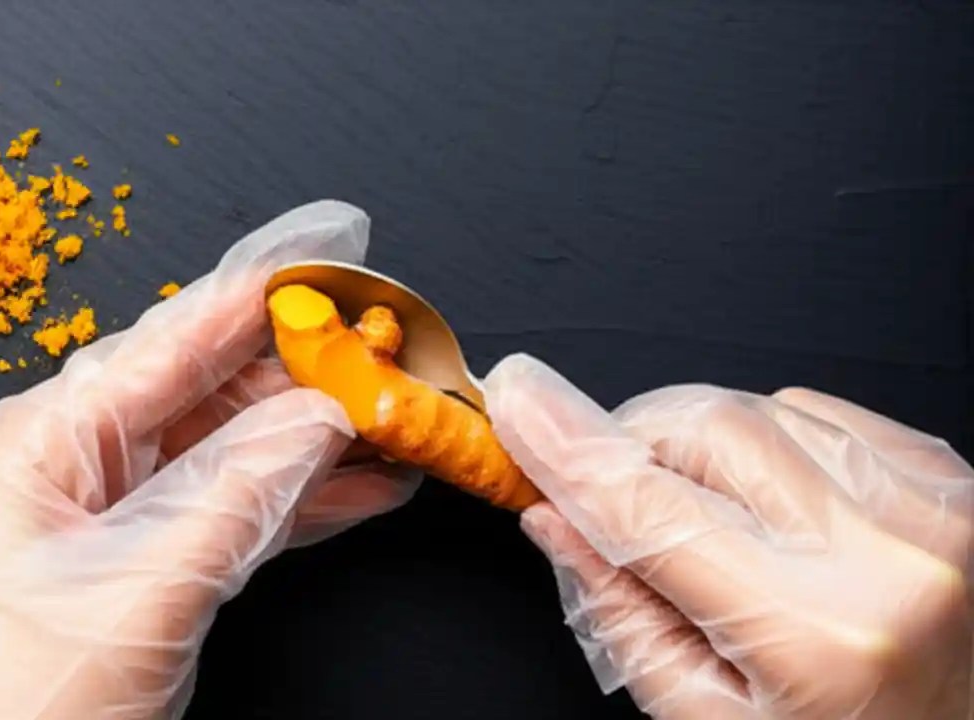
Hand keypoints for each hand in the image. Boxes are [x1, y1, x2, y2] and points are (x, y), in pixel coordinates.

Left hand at [0, 201, 417, 719]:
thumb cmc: (20, 709)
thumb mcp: (146, 588)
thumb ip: (242, 491)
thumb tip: (324, 415)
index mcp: (38, 445)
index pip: (167, 344)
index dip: (255, 295)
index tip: (324, 253)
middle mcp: (66, 464)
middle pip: (203, 392)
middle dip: (300, 375)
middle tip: (384, 351)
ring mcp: (101, 515)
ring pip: (224, 452)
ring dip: (309, 442)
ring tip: (393, 420)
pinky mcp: (134, 564)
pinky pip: (224, 509)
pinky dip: (291, 501)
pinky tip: (358, 489)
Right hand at [487, 354, 971, 718]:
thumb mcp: (711, 719)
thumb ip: (622, 613)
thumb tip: (557, 515)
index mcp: (819, 633)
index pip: (648, 509)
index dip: (567, 448)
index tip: (517, 400)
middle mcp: (889, 554)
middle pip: (705, 429)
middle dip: (638, 448)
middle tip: (622, 500)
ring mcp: (931, 506)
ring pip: (759, 407)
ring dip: (707, 452)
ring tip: (724, 531)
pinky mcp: (950, 476)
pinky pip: (819, 410)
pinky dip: (773, 445)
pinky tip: (780, 511)